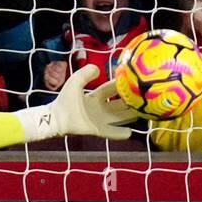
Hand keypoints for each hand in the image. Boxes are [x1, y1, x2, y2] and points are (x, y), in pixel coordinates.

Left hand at [17, 64, 139, 140]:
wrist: (55, 118)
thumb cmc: (64, 99)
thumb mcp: (75, 82)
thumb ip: (85, 73)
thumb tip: (99, 69)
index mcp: (95, 96)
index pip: (112, 89)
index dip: (121, 84)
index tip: (134, 79)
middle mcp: (100, 108)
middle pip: (120, 104)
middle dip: (131, 100)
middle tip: (146, 96)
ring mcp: (99, 120)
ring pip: (119, 117)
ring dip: (130, 115)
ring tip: (144, 112)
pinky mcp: (96, 130)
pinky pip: (111, 132)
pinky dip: (120, 133)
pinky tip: (130, 132)